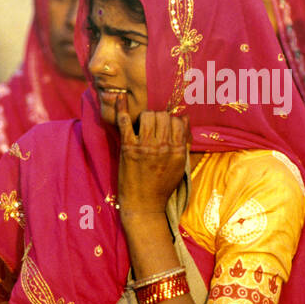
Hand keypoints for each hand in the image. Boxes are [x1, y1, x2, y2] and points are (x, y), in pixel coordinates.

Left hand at [115, 96, 189, 217]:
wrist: (144, 205)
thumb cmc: (162, 186)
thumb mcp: (181, 166)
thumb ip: (185, 143)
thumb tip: (185, 120)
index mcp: (178, 150)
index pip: (179, 122)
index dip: (172, 122)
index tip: (166, 127)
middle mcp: (163, 146)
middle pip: (163, 116)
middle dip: (159, 118)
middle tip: (153, 127)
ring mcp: (145, 146)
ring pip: (149, 115)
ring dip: (146, 117)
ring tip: (143, 125)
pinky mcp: (128, 148)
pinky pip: (125, 121)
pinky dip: (122, 108)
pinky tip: (119, 98)